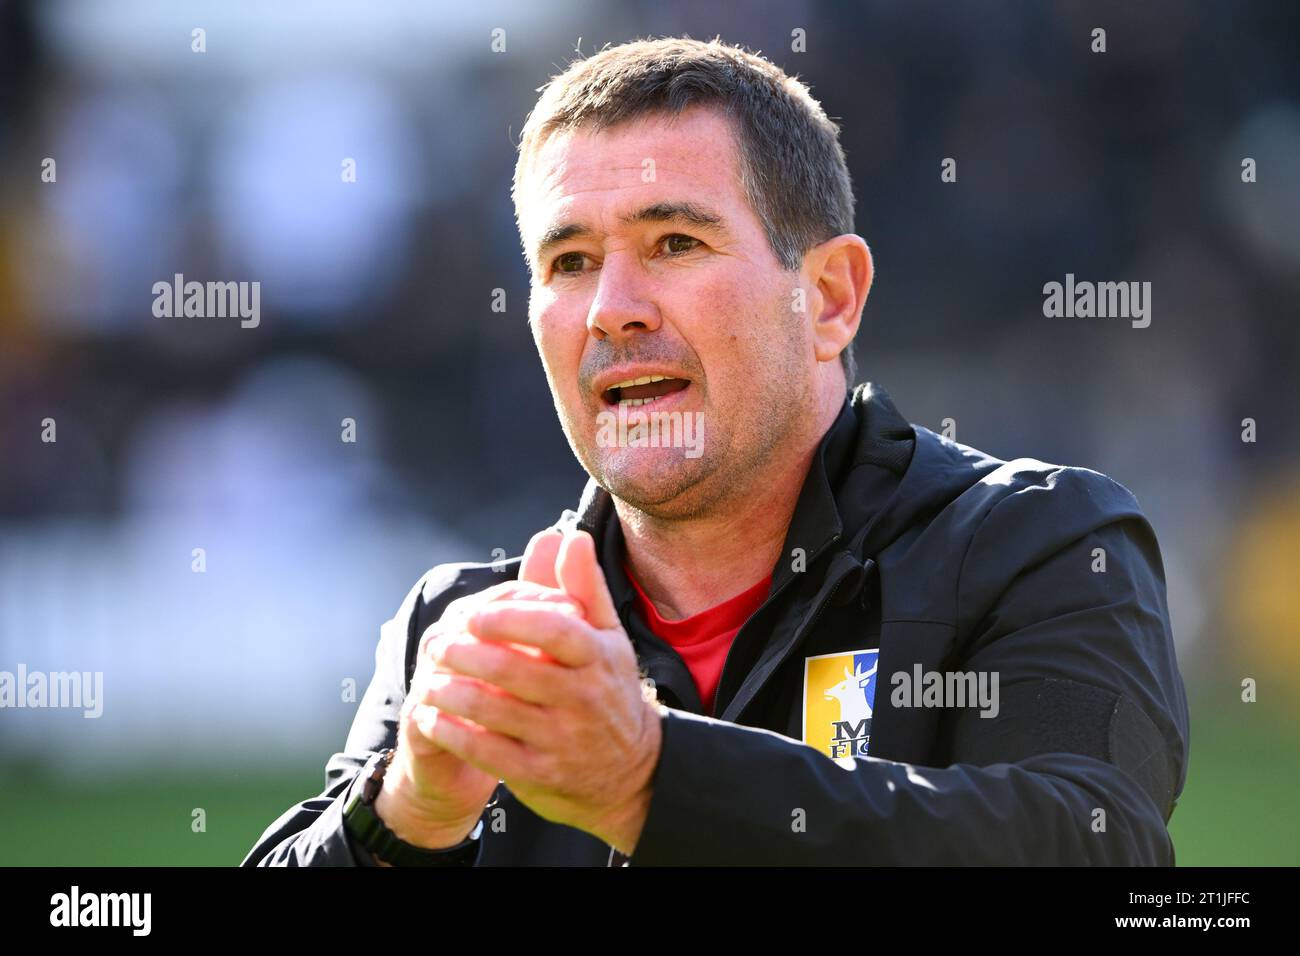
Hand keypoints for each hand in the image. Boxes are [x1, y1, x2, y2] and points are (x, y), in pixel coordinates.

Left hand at [420, 528, 663, 853]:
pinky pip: (485, 752)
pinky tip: (432, 715)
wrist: (631, 771)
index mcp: (597, 657)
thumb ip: (582, 585)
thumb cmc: (608, 688)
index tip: (474, 613)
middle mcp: (581, 698)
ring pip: (493, 712)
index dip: (511, 619)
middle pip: (513, 670)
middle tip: (435, 642)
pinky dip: (452, 732)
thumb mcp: (607, 636)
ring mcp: (560, 739)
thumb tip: (567, 535)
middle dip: (464, 654)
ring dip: (450, 691)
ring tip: (427, 676)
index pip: (555, 631)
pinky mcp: (539, 774)